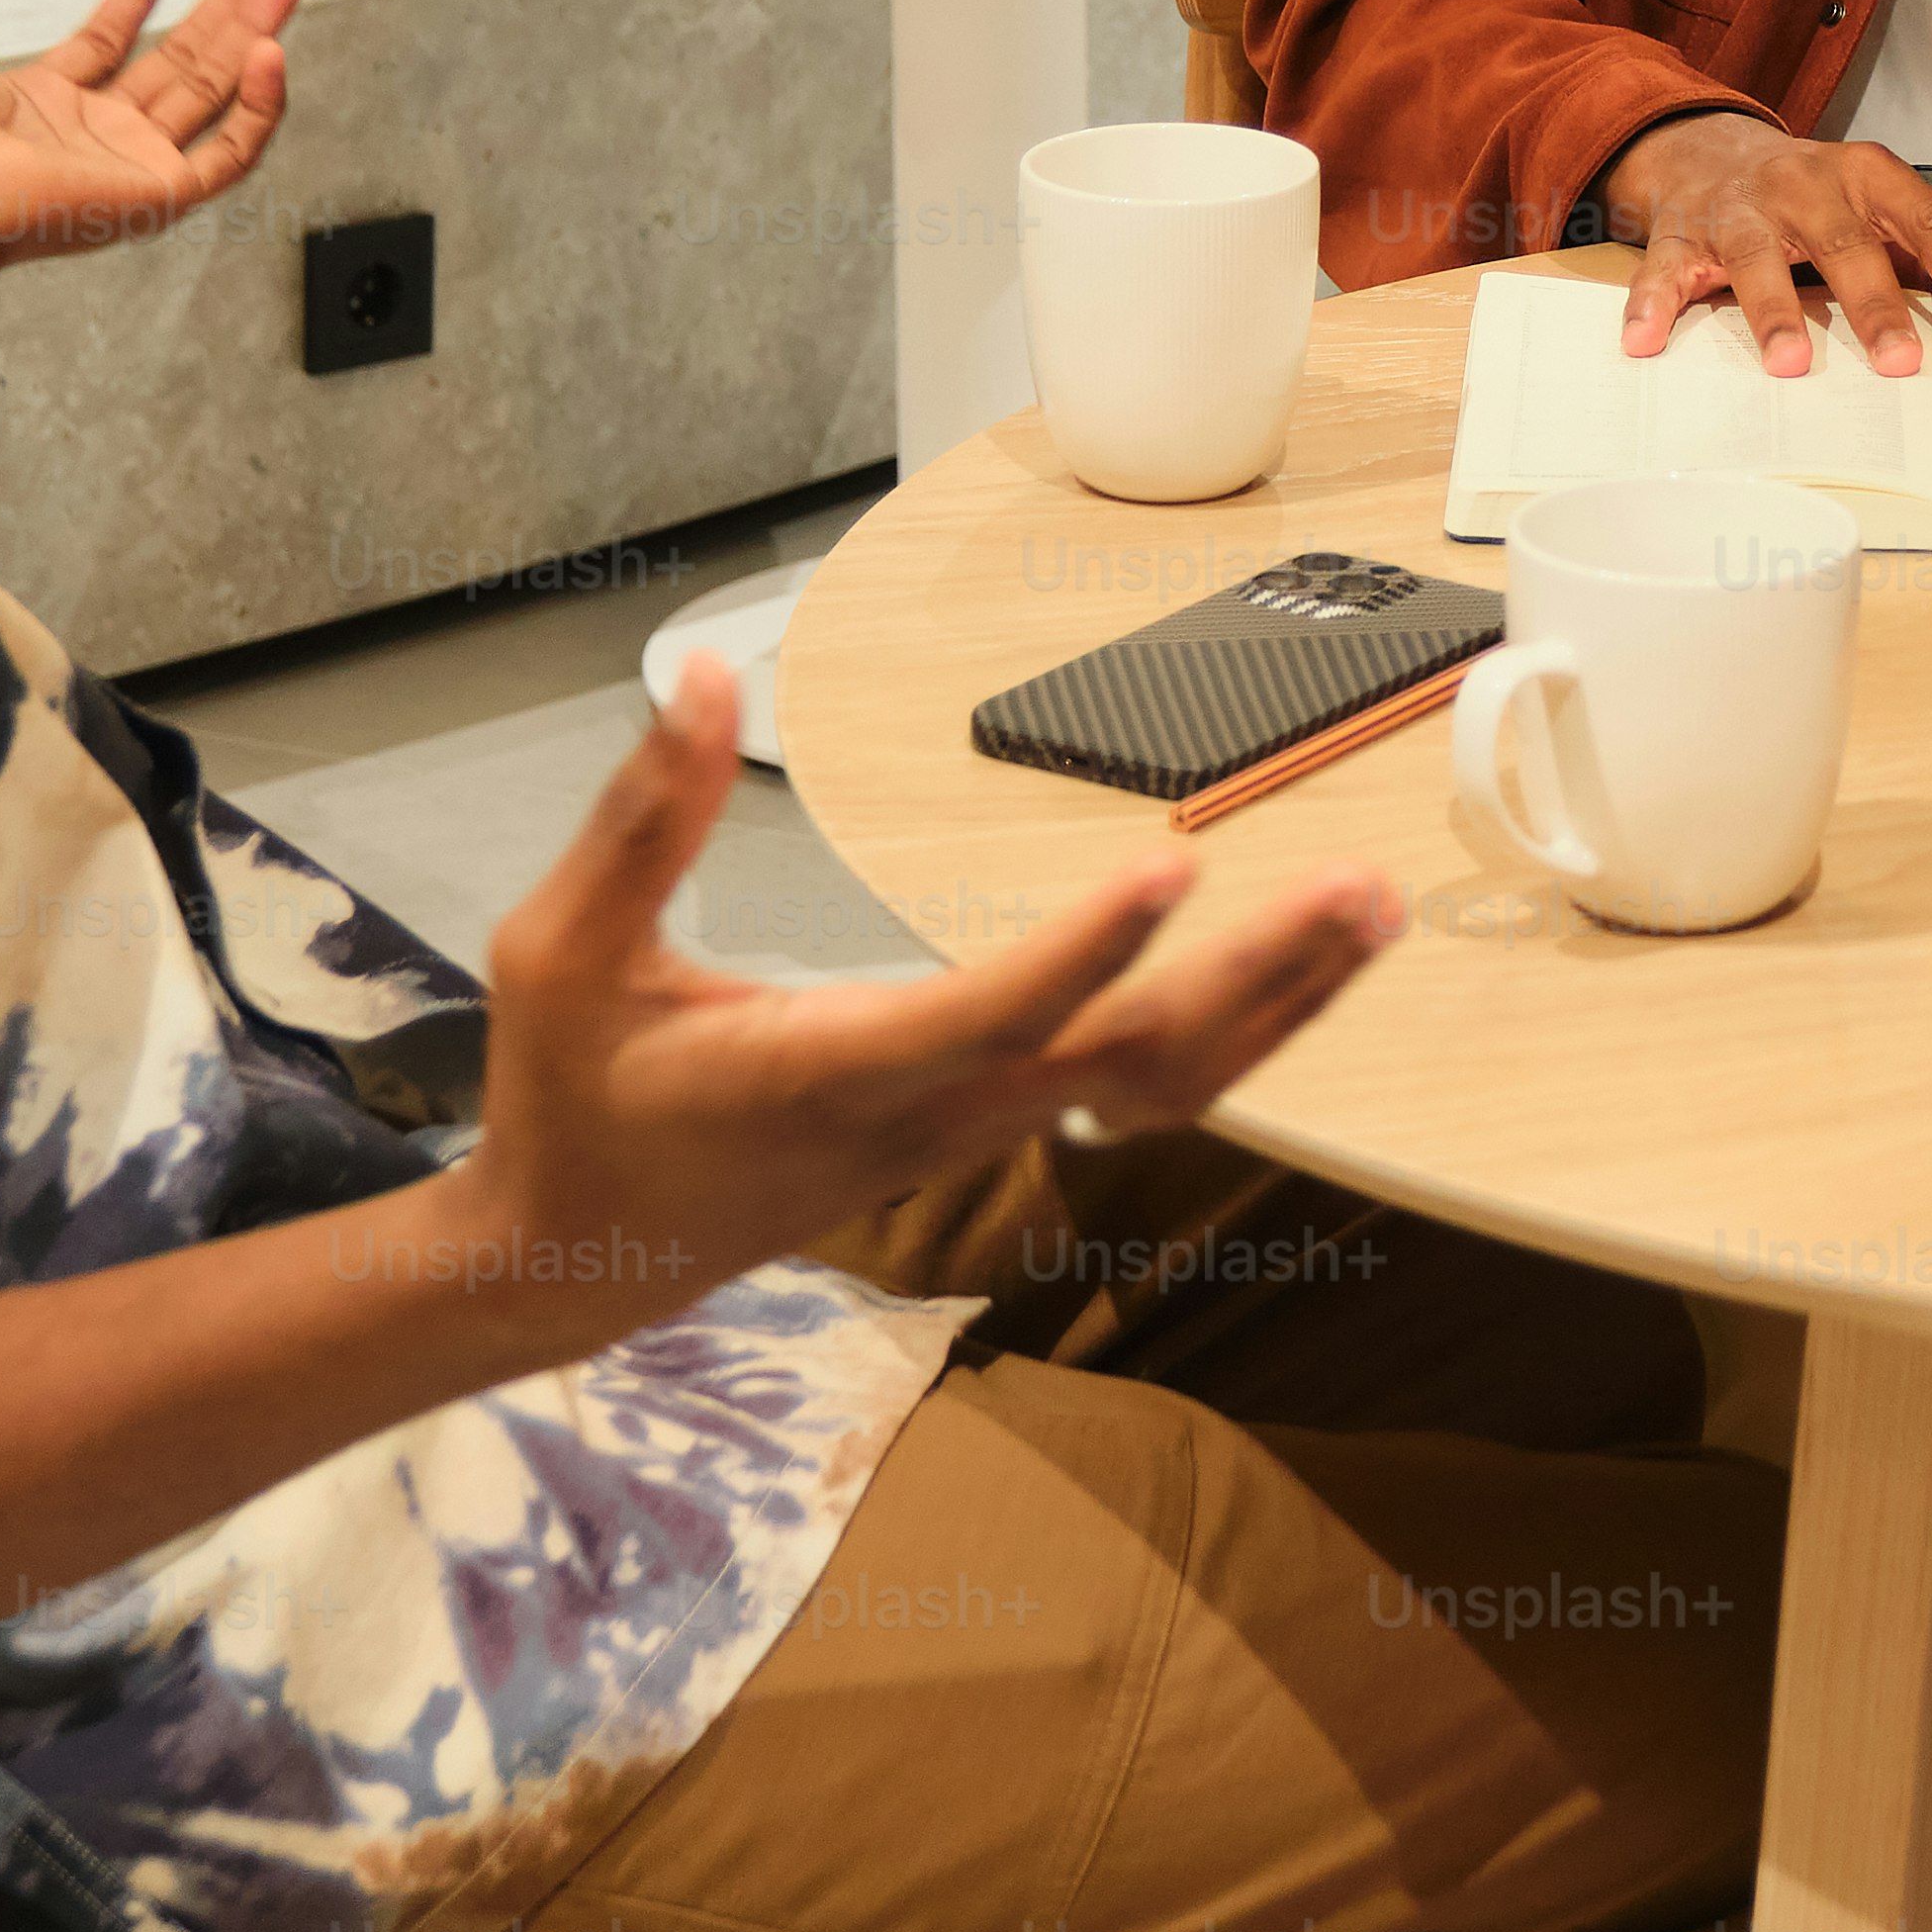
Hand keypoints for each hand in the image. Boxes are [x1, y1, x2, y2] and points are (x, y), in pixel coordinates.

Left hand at [0, 0, 304, 292]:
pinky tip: (271, 51)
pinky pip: (232, 153)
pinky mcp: (160, 194)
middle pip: (183, 60)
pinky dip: (261, 107)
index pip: (111, 39)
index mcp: (44, 104)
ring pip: (216, 90)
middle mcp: (96, 135)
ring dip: (257, 29)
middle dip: (228, 3)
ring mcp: (132, 165)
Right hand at [448, 665, 1397, 1334]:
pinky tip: (1302, 972)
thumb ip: (640, 820)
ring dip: (1274, 1005)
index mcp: (829, 1072)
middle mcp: (929, 1113)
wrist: (590, 1258)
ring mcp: (975, 1129)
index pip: (981, 1017)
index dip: (1080, 956)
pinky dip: (1233, 1035)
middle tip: (1356, 891)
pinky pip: (1142, 1090)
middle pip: (1127, 1063)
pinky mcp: (993, 1123)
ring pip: (1159, 1087)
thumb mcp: (562, 954)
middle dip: (1251, 980)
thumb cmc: (575, 1099)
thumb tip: (702, 673)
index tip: (1167, 874)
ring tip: (1368, 916)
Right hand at [1603, 115, 1931, 374]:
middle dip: (1874, 304)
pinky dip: (1653, 303)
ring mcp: (1742, 210)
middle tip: (1901, 365)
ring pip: (1756, 257)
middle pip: (1847, 244)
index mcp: (1874, 179)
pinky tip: (1647, 344)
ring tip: (1790, 367)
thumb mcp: (1897, 208)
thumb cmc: (1824, 195)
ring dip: (1770, 311)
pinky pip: (1665, 269)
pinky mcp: (1682, 234)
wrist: (1709, 145)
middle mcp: (1809, 185)